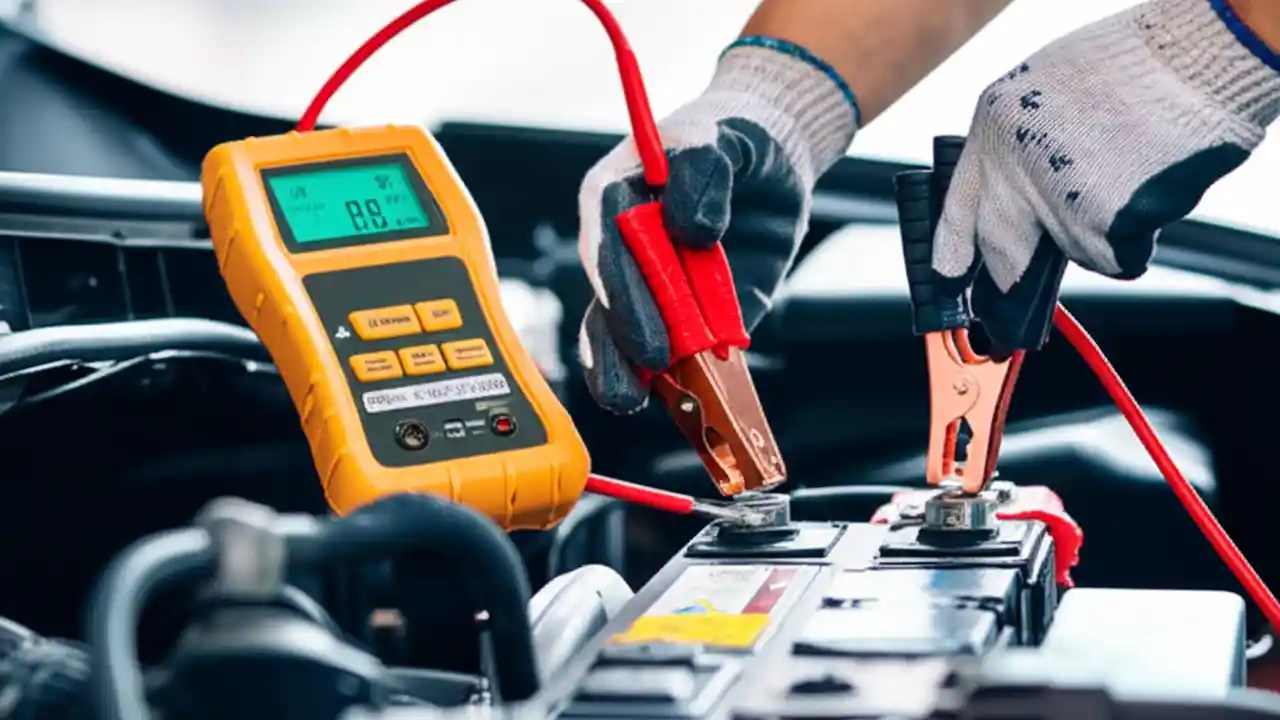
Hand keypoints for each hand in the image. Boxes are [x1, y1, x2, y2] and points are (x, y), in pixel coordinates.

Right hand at [577, 40, 856, 413]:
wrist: (769, 164)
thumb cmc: (733, 139)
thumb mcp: (721, 137)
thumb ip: (705, 170)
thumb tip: (692, 228)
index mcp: (616, 193)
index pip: (605, 237)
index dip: (619, 278)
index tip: (641, 307)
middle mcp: (621, 246)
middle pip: (608, 294)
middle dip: (625, 331)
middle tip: (652, 361)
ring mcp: (645, 286)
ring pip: (615, 333)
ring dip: (621, 369)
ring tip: (630, 400)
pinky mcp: (676, 315)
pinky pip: (659, 353)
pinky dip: (665, 381)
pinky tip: (671, 403)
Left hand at [934, 0, 1279, 350]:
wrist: (1193, 61)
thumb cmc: (1134, 66)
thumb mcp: (1050, 90)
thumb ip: (1028, 144)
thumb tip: (1023, 196)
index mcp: (994, 127)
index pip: (958, 206)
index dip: (952, 247)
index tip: (950, 276)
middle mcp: (1013, 168)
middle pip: (1004, 249)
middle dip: (1012, 274)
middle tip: (1020, 292)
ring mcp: (1054, 202)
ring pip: (1072, 251)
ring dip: (1101, 234)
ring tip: (1129, 183)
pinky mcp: (1099, 228)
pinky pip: (1118, 257)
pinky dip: (1137, 239)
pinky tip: (1151, 194)